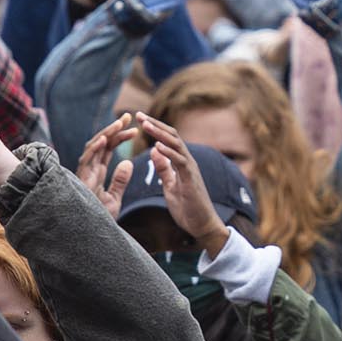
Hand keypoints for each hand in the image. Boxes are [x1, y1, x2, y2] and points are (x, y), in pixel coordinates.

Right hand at [78, 113, 141, 216]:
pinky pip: (86, 161)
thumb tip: (128, 163)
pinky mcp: (79, 180)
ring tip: (120, 123)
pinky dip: (95, 149)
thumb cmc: (98, 218)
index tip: (134, 127)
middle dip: (114, 128)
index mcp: (97, 171)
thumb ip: (120, 180)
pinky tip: (105, 139)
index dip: (120, 136)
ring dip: (107, 133)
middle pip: (102, 143)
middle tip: (128, 115)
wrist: (87, 234)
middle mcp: (89, 169)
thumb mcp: (114, 198)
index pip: (109, 148)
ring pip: (94, 147)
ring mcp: (83, 173)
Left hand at [138, 115, 230, 254]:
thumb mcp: (170, 186)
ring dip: (159, 134)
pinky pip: (180, 162)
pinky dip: (168, 153)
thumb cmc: (187, 207)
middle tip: (138, 115)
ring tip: (145, 124)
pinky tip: (156, 146)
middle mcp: (188, 161)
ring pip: (176, 145)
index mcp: (181, 162)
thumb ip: (164, 169)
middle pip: (172, 136)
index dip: (154, 128)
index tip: (139, 119)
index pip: (168, 139)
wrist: (202, 225)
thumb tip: (154, 151)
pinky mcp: (191, 179)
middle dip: (155, 124)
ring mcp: (191, 169)